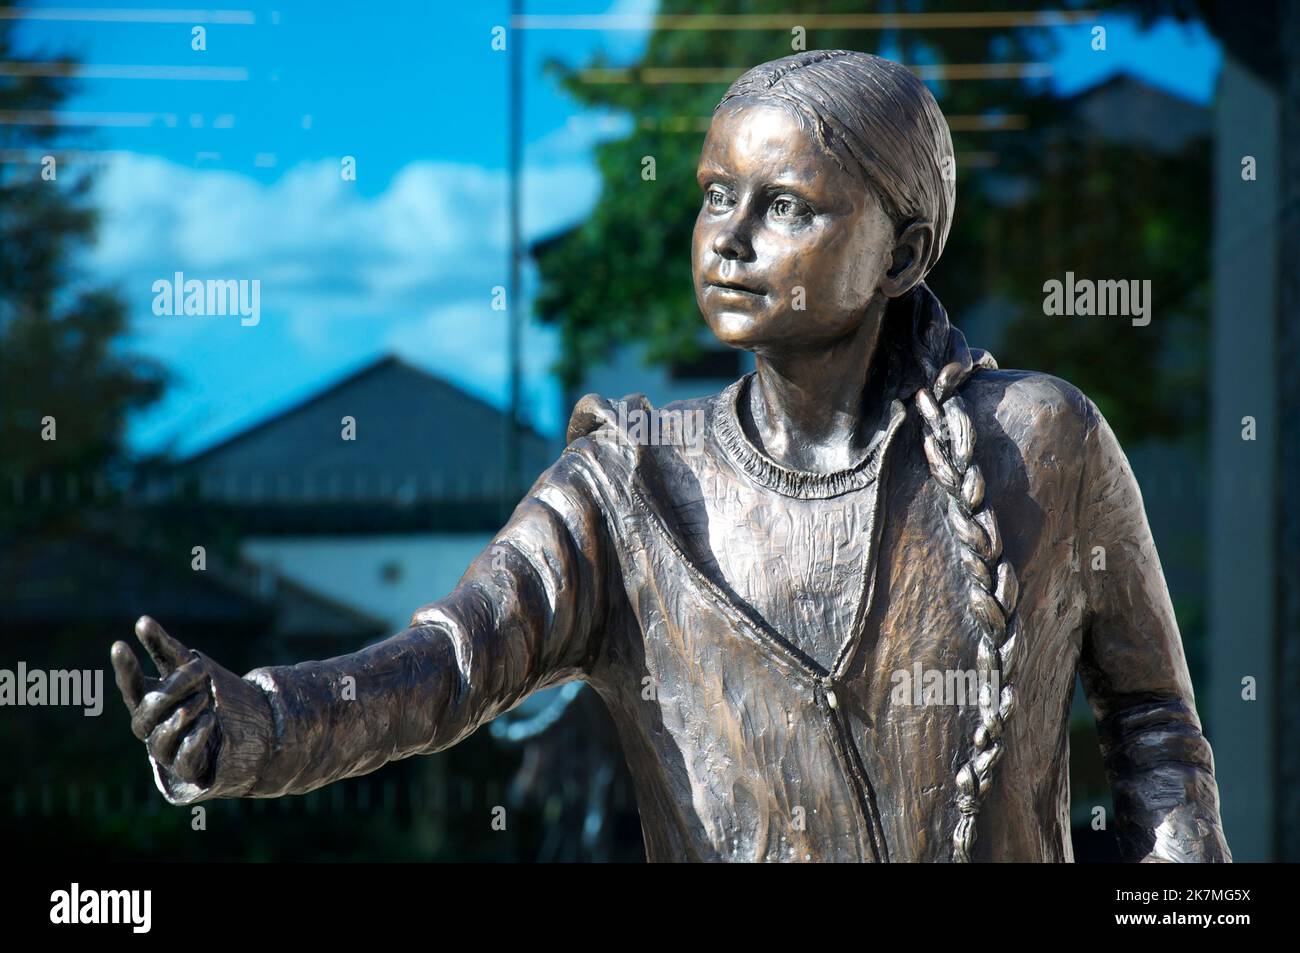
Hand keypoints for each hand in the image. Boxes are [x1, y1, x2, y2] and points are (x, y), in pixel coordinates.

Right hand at [111, 616, 219, 787]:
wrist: (257, 732)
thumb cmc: (218, 697)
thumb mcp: (197, 669)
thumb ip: (171, 651)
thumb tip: (141, 621)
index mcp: (153, 705)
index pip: (132, 688)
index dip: (125, 669)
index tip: (120, 643)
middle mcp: (155, 730)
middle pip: (146, 712)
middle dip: (172, 689)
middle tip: (201, 670)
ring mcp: (170, 753)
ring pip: (161, 737)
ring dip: (182, 714)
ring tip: (206, 699)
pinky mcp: (190, 771)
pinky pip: (183, 759)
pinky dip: (194, 738)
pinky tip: (210, 721)